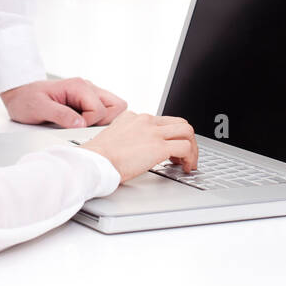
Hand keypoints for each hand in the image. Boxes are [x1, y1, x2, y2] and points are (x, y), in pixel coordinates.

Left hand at [0, 77, 127, 127]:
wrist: (18, 93)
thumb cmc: (26, 99)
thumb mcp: (39, 108)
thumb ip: (61, 115)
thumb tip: (81, 123)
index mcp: (79, 86)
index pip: (101, 109)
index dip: (91, 123)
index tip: (75, 127)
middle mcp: (88, 88)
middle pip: (117, 105)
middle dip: (106, 121)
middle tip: (87, 129)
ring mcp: (89, 94)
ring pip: (114, 108)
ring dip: (104, 121)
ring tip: (86, 128)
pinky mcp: (87, 101)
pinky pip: (104, 111)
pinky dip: (99, 121)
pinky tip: (83, 125)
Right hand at [82, 111, 198, 183]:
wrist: (93, 161)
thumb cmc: (97, 157)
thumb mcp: (111, 138)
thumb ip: (126, 139)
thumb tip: (133, 151)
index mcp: (134, 118)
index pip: (161, 120)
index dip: (170, 135)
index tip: (171, 147)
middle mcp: (145, 121)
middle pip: (179, 123)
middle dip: (186, 139)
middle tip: (185, 155)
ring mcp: (153, 132)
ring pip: (187, 131)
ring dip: (192, 148)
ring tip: (188, 162)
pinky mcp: (159, 147)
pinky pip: (185, 147)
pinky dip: (190, 158)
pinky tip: (184, 167)